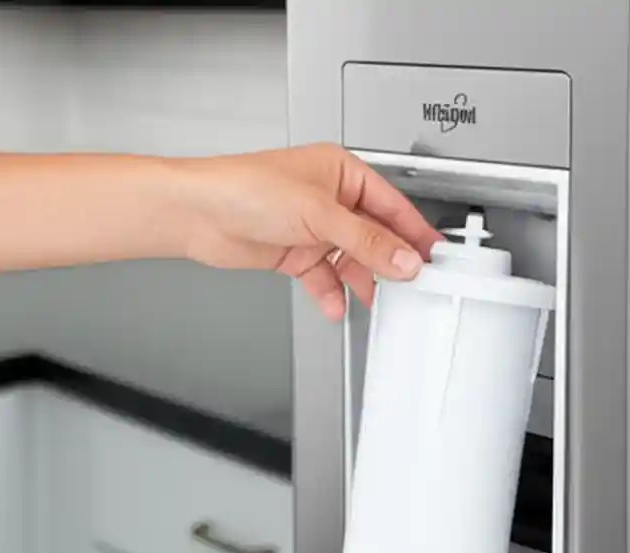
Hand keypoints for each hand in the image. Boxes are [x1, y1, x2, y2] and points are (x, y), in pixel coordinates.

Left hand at [173, 143, 441, 320]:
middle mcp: (330, 198)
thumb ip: (367, 241)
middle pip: (374, 234)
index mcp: (342, 172)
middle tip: (410, 284)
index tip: (433, 257)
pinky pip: (325, 276)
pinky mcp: (295, 252)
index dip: (413, 232)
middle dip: (389, 261)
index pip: (392, 204)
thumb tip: (403, 258)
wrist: (196, 214)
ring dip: (361, 280)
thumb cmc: (244, 188)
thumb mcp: (319, 214)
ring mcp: (312, 227)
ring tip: (374, 298)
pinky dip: (331, 292)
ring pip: (352, 258)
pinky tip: (336, 304)